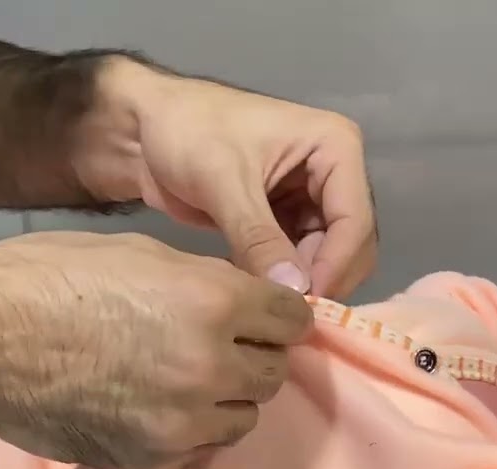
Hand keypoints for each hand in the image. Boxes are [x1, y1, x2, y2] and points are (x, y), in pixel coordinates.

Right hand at [0, 231, 312, 468]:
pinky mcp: (152, 460)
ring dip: (225, 399)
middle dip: (252, 357)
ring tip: (181, 378)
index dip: (278, 316)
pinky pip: (199, 448)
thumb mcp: (143, 255)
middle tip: (217, 345)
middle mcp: (210, 368)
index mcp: (214, 304)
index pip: (293, 322)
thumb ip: (209, 283)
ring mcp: (183, 423)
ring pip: (242, 418)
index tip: (263, 318)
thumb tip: (250, 307)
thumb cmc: (50, 277)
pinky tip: (153, 407)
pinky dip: (188, 431)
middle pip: (272, 373)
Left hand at [78, 59, 377, 298]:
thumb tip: (294, 293)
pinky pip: (301, 260)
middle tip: (287, 311)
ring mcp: (313, 198)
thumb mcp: (224, 182)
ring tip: (268, 303)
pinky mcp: (288, 220)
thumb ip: (258, 238)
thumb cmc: (186, 133)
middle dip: (323, 278)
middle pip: (351, 243)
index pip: (355, 219)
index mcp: (336, 146)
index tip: (303, 304)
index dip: (336, 266)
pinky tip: (259, 292)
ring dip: (303, 283)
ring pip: (329, 257)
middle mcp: (335, 172)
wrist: (141, 130)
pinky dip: (285, 279)